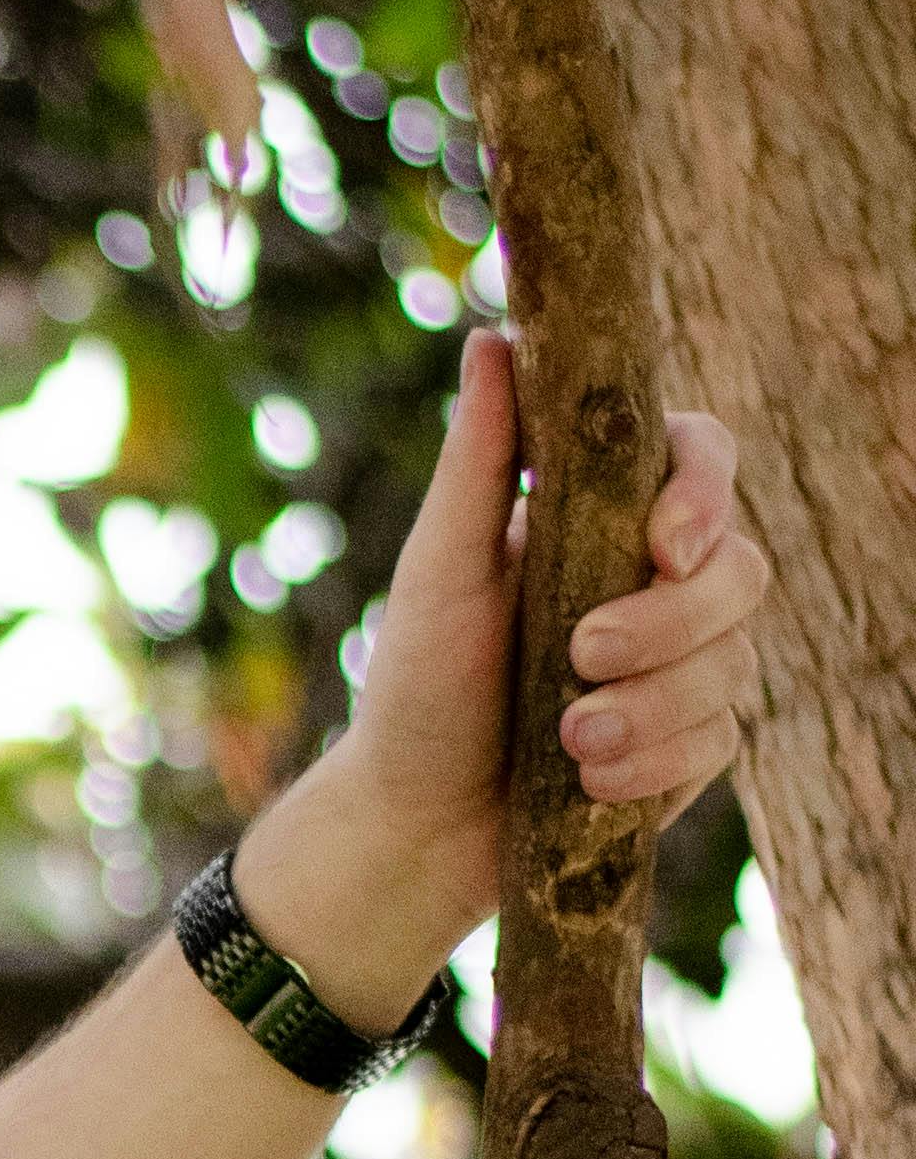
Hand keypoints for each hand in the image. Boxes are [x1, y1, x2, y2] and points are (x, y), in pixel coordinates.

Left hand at [266, 334, 768, 1003]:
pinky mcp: (693, 738)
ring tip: (567, 739)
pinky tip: (588, 780)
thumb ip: (479, 459)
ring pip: (736, 660)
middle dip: (667, 624)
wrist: (418, 822)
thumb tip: (494, 337)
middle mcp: (658, 577)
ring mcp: (686, 660)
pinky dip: (654, 763)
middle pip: (740, 566)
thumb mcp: (440, 570)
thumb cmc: (418, 684)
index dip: (702, 493)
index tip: (661, 544)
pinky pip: (721, 737)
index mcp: (604, 512)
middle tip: (581, 657)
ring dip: (650, 707)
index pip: (701, 458)